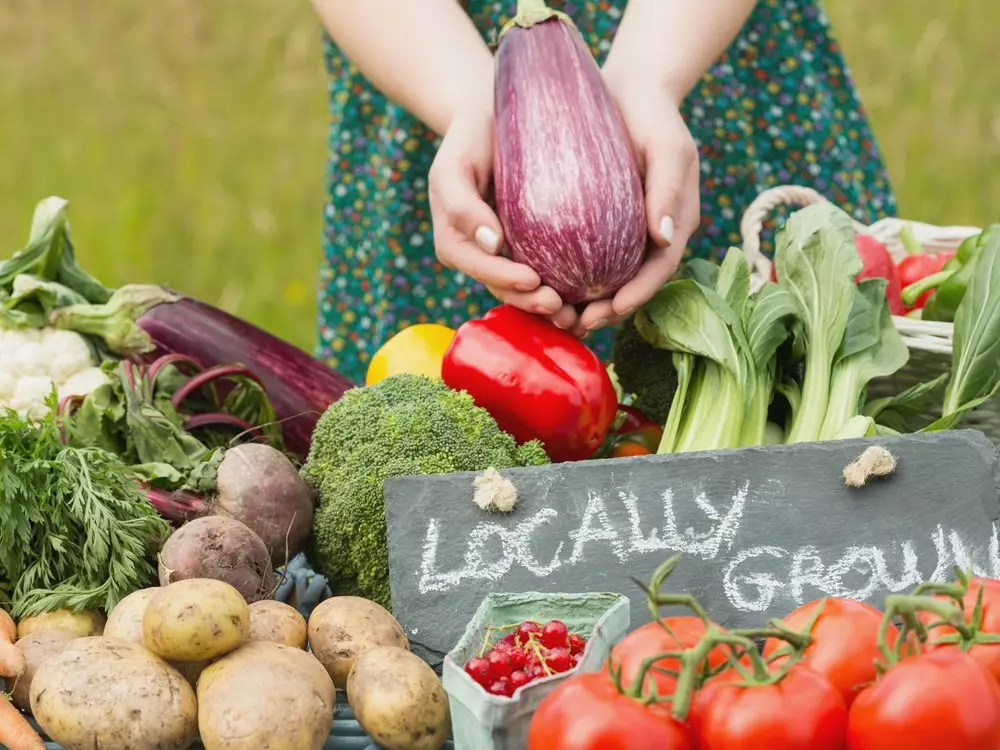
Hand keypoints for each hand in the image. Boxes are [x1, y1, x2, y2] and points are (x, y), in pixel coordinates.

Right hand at [428, 104, 569, 321]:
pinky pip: (550, 272)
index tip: (532, 281)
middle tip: (561, 308)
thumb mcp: (455, 164)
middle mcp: (482, 256)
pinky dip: (567, 288)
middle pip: (505, 289)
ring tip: (579, 316)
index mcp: (457, 243)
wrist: (494, 118)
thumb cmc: (470, 138)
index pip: (480, 268)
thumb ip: (462, 204)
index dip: (504, 280)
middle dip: (531, 303)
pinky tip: (593, 298)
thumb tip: (492, 244)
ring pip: (527, 290)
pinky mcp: (534, 247)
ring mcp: (507, 255)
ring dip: (551, 308)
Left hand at [570, 68, 701, 335]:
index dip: (639, 294)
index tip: (613, 309)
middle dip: (609, 309)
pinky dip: (571, 276)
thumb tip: (662, 239)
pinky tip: (544, 286)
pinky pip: (588, 256)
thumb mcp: (667, 147)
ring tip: (558, 317)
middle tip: (578, 323)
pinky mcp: (600, 222)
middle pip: (633, 283)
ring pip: (609, 276)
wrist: (629, 88)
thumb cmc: (652, 114)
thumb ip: (668, 190)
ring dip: (587, 301)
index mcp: (675, 223)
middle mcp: (652, 234)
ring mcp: (626, 230)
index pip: (660, 269)